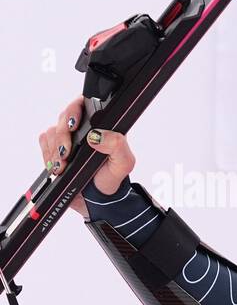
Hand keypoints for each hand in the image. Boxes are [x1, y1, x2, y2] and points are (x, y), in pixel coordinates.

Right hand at [37, 97, 135, 218]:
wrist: (97, 199)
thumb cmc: (112, 177)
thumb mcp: (123, 163)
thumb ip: (117, 145)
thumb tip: (97, 135)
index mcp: (101, 126)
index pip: (84, 105)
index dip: (74, 110)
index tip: (73, 125)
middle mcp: (83, 128)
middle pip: (64, 118)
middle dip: (62, 136)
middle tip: (66, 154)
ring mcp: (67, 137)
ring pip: (52, 132)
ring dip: (55, 150)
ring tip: (63, 166)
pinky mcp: (54, 147)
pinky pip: (44, 143)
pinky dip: (48, 155)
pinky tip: (57, 166)